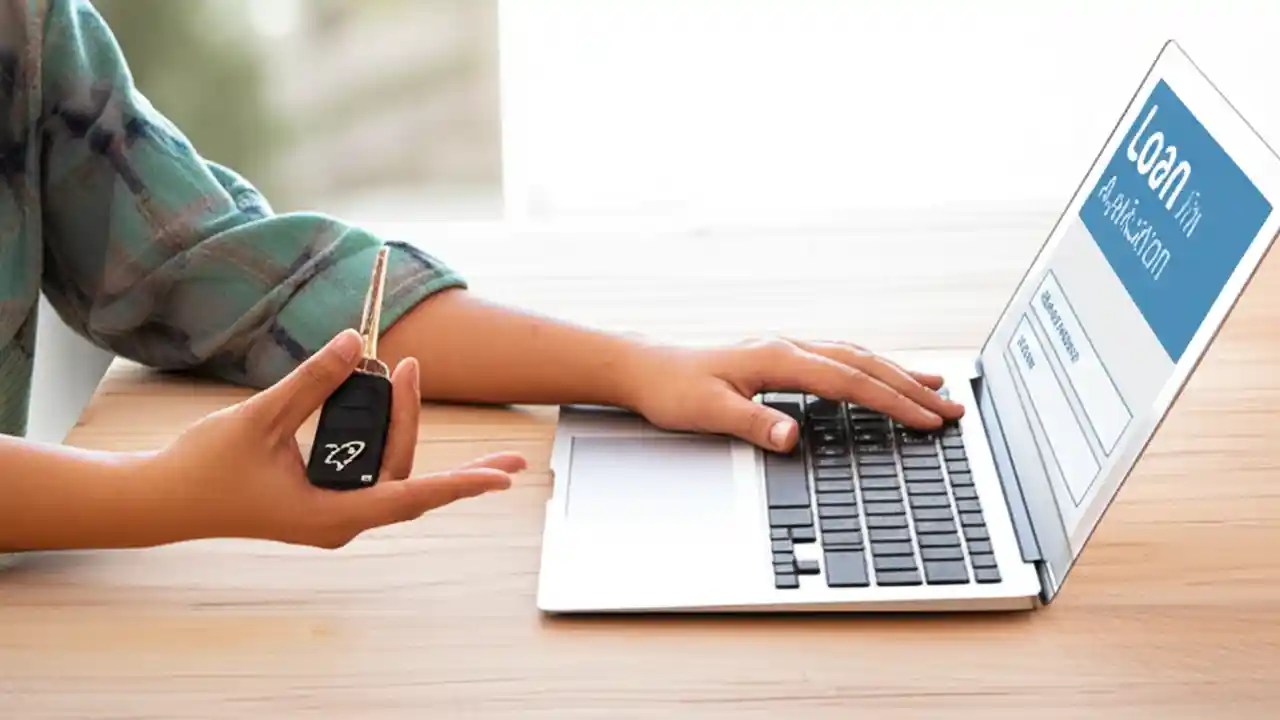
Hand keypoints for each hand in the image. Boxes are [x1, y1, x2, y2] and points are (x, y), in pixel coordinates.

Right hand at [148, 330, 525, 548]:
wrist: (162, 500)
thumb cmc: (205, 469)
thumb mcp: (261, 418)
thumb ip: (311, 382)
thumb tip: (353, 341)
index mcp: (331, 515)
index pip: (411, 497)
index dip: (460, 484)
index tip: (501, 477)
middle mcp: (341, 520)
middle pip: (402, 471)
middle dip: (412, 417)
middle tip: (415, 367)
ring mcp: (333, 512)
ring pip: (388, 469)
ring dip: (396, 421)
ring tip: (402, 373)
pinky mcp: (323, 499)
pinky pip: (369, 468)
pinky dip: (378, 433)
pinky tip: (387, 402)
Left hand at [622, 338, 963, 451]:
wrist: (647, 368)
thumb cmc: (674, 390)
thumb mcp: (710, 413)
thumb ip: (755, 424)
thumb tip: (793, 437)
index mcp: (779, 359)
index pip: (851, 382)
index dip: (893, 402)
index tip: (928, 419)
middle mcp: (789, 347)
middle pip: (864, 364)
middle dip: (911, 387)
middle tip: (953, 407)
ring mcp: (787, 349)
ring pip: (856, 356)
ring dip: (898, 372)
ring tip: (936, 386)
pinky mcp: (781, 357)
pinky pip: (840, 358)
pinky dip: (871, 367)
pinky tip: (882, 376)